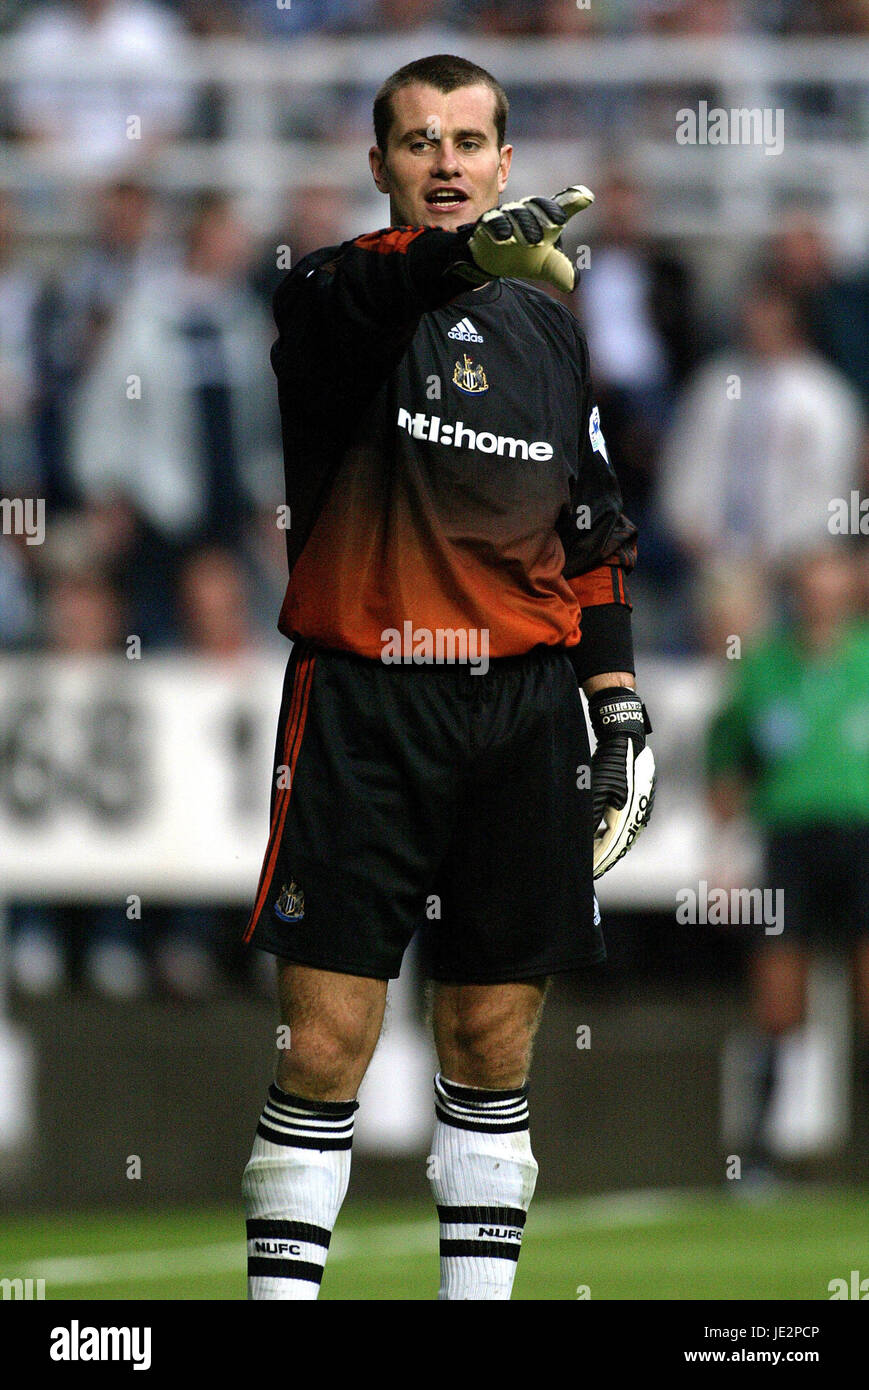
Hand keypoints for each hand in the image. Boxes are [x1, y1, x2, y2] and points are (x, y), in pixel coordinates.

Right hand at [459, 185, 593, 292]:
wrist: (496, 261)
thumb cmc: (527, 256)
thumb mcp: (548, 266)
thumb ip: (562, 272)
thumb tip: (573, 285)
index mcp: (546, 218)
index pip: (561, 205)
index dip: (573, 200)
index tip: (586, 197)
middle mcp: (528, 212)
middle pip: (538, 205)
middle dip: (547, 215)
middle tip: (556, 226)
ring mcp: (508, 215)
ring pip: (517, 213)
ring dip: (525, 224)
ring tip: (533, 241)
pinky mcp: (489, 222)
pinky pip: (494, 221)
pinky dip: (500, 227)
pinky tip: (504, 237)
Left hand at [587, 686, 655, 877]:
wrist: (627, 741)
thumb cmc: (609, 763)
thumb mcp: (595, 790)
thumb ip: (589, 817)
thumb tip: (581, 840)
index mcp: (628, 816)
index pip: (610, 847)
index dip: (596, 861)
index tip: (584, 873)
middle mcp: (638, 818)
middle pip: (617, 845)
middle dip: (601, 859)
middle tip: (585, 872)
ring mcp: (641, 811)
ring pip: (621, 837)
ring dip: (606, 848)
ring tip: (590, 860)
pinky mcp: (639, 805)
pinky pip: (624, 827)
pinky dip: (611, 836)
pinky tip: (599, 840)